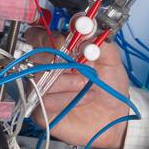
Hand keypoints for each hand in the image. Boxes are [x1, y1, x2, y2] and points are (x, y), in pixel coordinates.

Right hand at [22, 27, 132, 148]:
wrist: (113, 117)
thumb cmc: (109, 88)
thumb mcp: (112, 62)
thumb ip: (101, 44)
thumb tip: (88, 31)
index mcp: (60, 52)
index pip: (38, 36)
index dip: (47, 37)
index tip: (66, 41)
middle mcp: (48, 68)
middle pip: (35, 55)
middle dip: (60, 59)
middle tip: (81, 65)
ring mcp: (42, 88)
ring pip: (40, 78)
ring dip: (68, 81)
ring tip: (87, 85)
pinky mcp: (41, 109)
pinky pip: (45, 100)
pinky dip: (67, 99)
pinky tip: (82, 100)